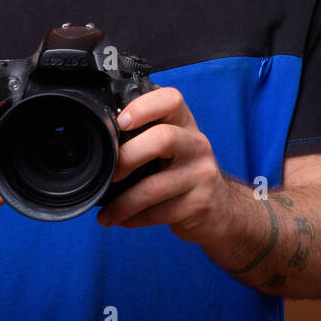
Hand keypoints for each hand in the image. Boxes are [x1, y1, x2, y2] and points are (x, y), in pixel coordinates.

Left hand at [94, 86, 229, 244]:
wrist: (220, 207)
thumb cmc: (183, 172)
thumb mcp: (172, 147)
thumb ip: (144, 137)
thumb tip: (99, 144)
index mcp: (184, 124)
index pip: (171, 100)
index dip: (143, 107)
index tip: (120, 122)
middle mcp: (196, 144)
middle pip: (163, 139)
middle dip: (128, 157)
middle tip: (111, 174)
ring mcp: (201, 174)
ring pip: (157, 186)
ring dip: (124, 203)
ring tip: (107, 214)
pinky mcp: (200, 204)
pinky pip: (160, 213)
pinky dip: (135, 219)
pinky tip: (124, 220)